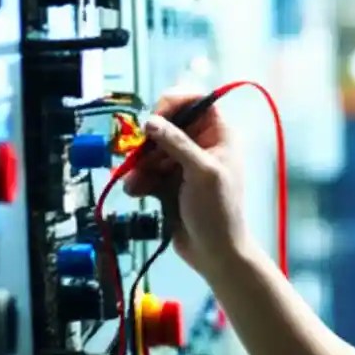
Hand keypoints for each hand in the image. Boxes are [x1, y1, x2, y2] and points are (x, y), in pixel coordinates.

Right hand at [121, 93, 250, 278]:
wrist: (214, 253)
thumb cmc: (217, 210)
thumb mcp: (201, 172)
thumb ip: (176, 143)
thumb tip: (151, 121)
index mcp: (219, 135)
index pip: (196, 101)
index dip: (173, 103)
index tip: (154, 117)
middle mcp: (202, 144)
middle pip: (168, 125)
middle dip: (150, 142)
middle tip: (138, 157)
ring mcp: (184, 163)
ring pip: (154, 150)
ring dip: (140, 164)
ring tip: (135, 183)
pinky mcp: (170, 182)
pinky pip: (148, 170)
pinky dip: (140, 179)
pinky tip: (136, 192)